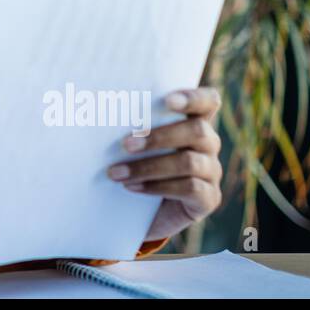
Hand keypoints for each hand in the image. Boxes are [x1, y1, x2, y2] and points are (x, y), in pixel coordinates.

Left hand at [107, 87, 221, 243]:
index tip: (167, 100)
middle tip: (125, 144)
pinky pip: (190, 188)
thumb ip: (128, 123)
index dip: (193, 97)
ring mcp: (212, 171)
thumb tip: (97, 106)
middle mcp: (208, 144)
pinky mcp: (209, 198)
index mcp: (194, 121)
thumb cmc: (131, 163)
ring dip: (148, 167)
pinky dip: (157, 187)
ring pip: (189, 162)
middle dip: (158, 137)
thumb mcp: (131, 142)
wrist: (136, 211)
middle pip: (197, 131)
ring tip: (116, 173)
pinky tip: (131, 187)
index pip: (208, 101)